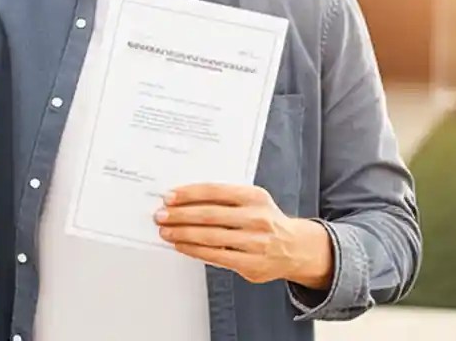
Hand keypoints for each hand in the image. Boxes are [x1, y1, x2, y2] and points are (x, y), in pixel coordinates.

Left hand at [154, 183, 332, 288]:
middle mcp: (257, 218)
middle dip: (179, 215)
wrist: (295, 247)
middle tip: (160, 215)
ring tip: (165, 231)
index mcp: (254, 196)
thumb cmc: (264, 219)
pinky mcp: (252, 264)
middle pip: (209, 215)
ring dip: (182, 234)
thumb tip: (182, 199)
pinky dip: (193, 250)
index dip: (188, 194)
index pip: (214, 191)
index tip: (168, 197)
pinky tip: (181, 245)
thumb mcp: (251, 200)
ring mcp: (256, 242)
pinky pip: (216, 256)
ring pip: (210, 237)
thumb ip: (223, 198)